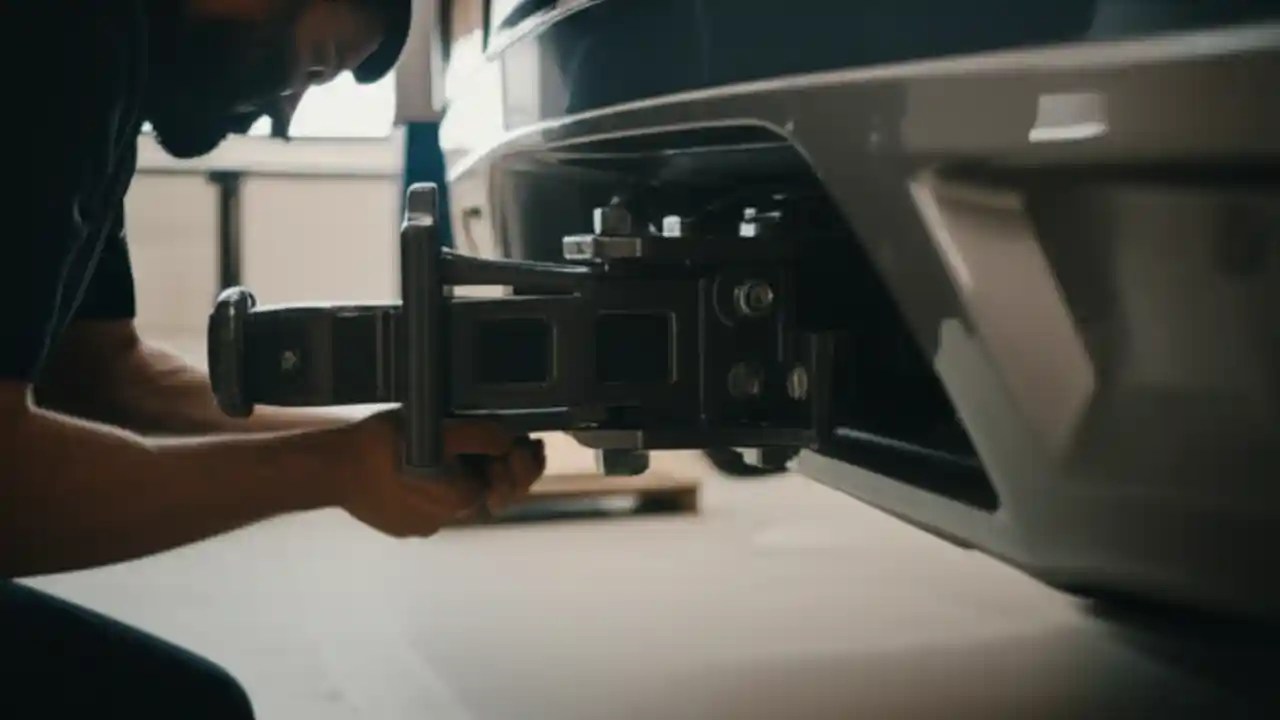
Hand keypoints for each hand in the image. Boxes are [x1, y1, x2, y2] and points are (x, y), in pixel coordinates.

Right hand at [334, 411, 545, 536]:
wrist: (330, 470)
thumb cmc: (385, 447)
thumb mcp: (439, 429)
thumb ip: (482, 436)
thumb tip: (512, 441)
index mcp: (462, 498)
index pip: (511, 485)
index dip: (526, 463)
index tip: (531, 442)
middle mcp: (448, 519)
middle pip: (488, 494)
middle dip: (502, 469)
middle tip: (509, 443)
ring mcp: (423, 526)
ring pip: (458, 499)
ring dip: (469, 477)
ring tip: (468, 450)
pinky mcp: (402, 525)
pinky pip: (430, 505)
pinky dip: (438, 486)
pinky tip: (430, 466)